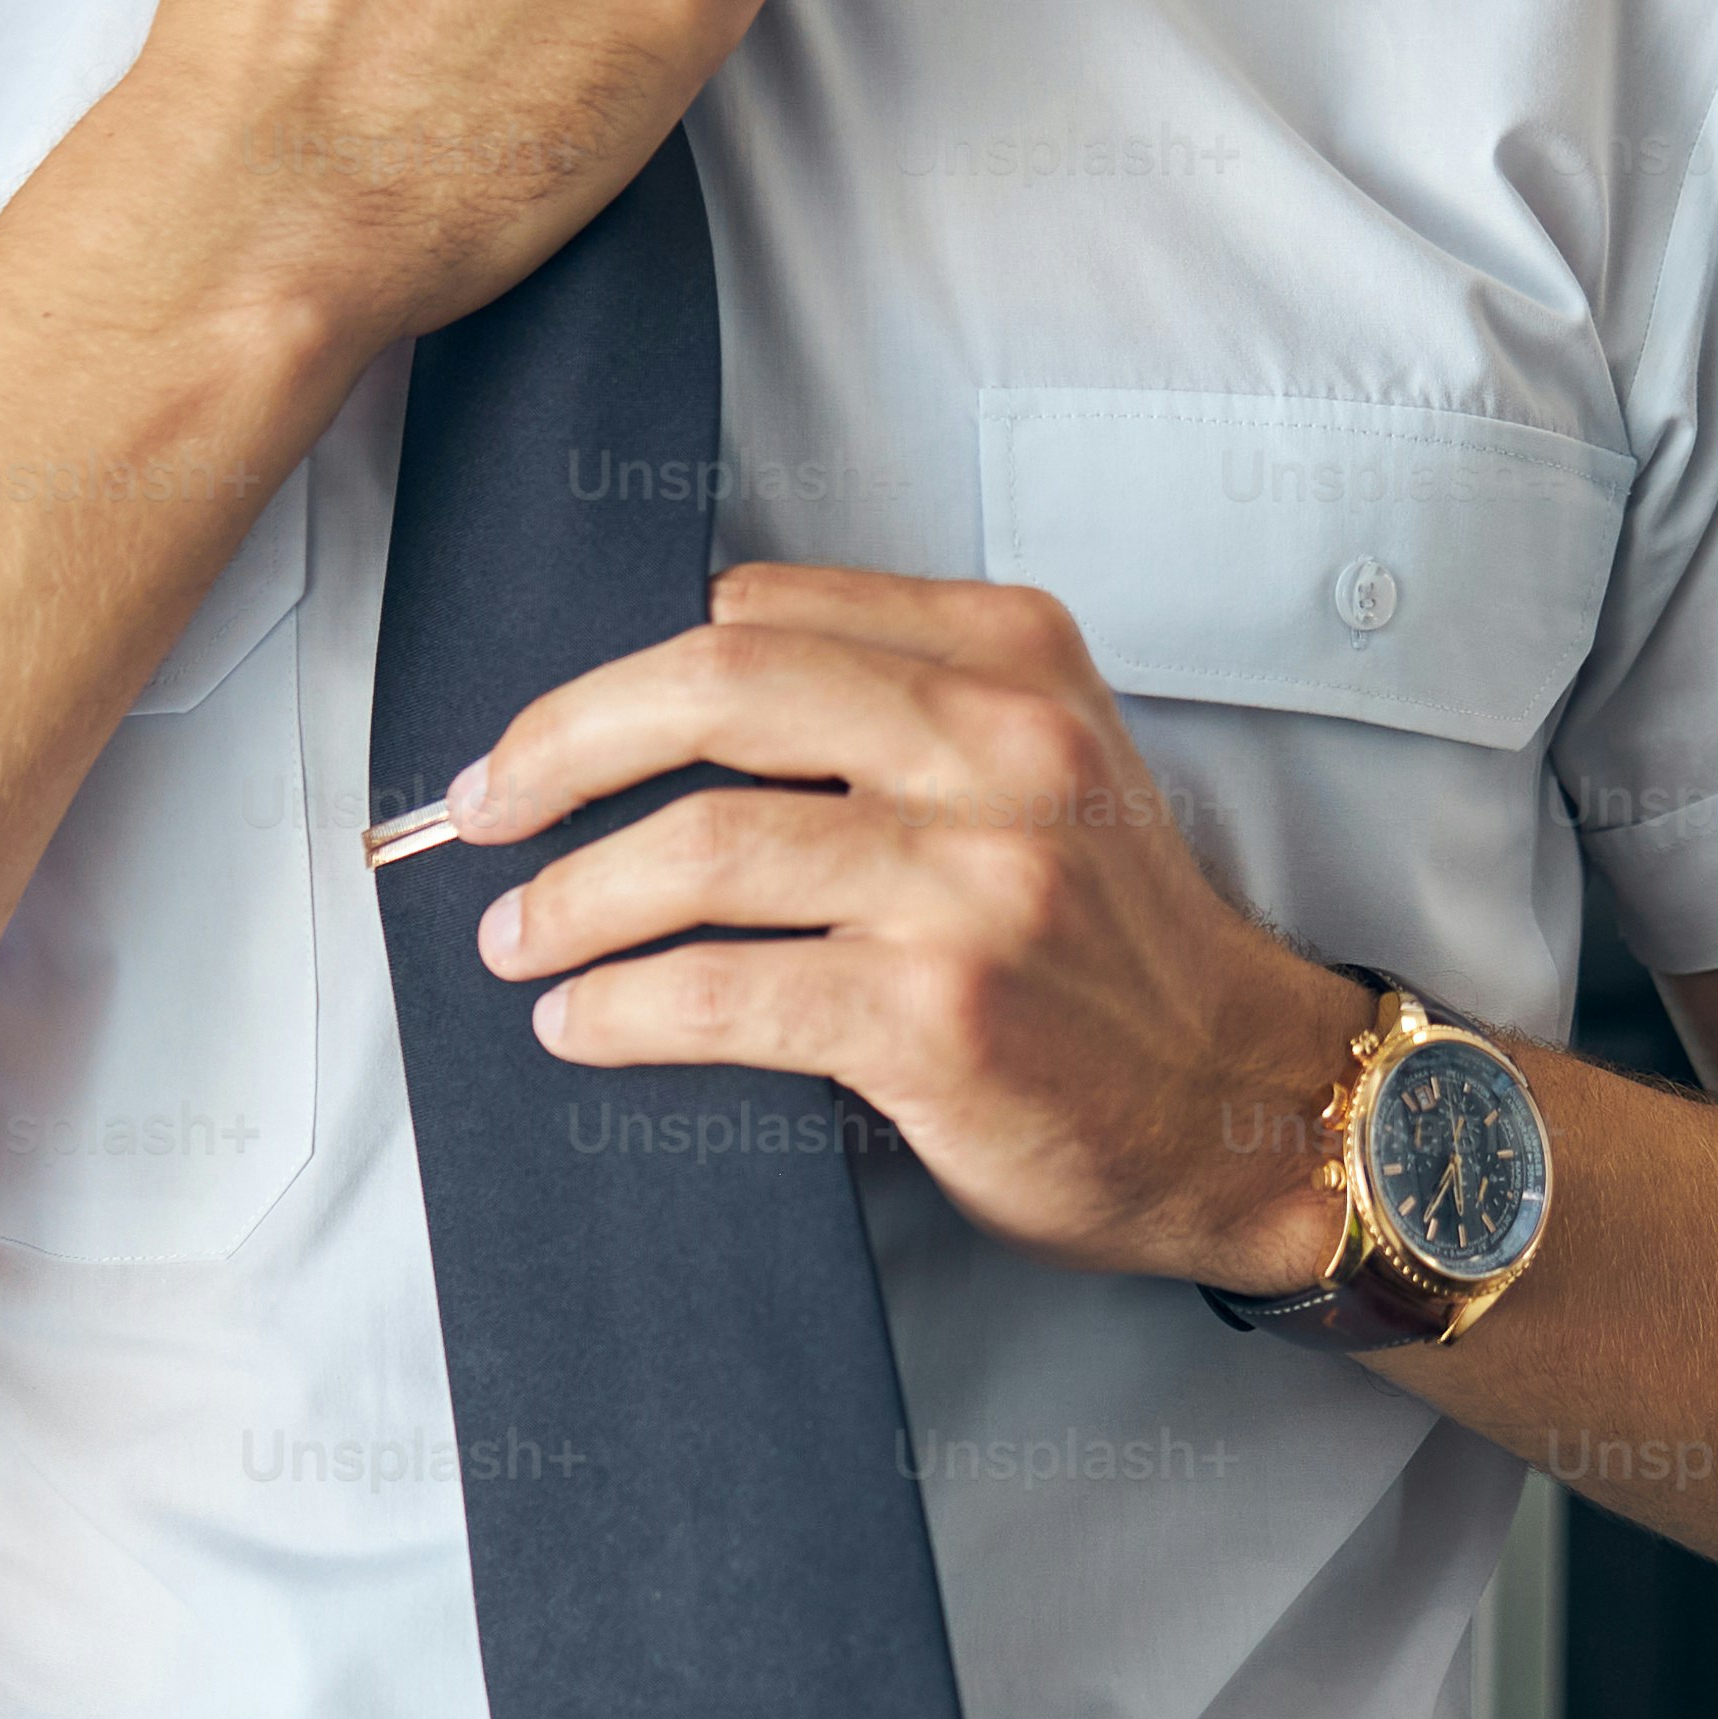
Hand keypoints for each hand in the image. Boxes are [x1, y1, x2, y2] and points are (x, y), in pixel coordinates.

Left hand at [452, 565, 1373, 1294]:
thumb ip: (895, 709)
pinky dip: (621, 1009)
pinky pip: (725, 992)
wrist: (1240, 1105)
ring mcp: (974, 883)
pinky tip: (579, 1025)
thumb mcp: (1040, 765)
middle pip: (714, 688)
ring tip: (513, 939)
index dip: (623, 670)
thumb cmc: (1113, 950)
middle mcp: (999, 749)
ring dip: (569, 898)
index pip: (765, 612)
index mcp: (1012, 656)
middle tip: (477, 809)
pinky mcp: (941, 1016)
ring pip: (703, 848)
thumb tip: (661, 714)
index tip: (547, 737)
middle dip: (560, 746)